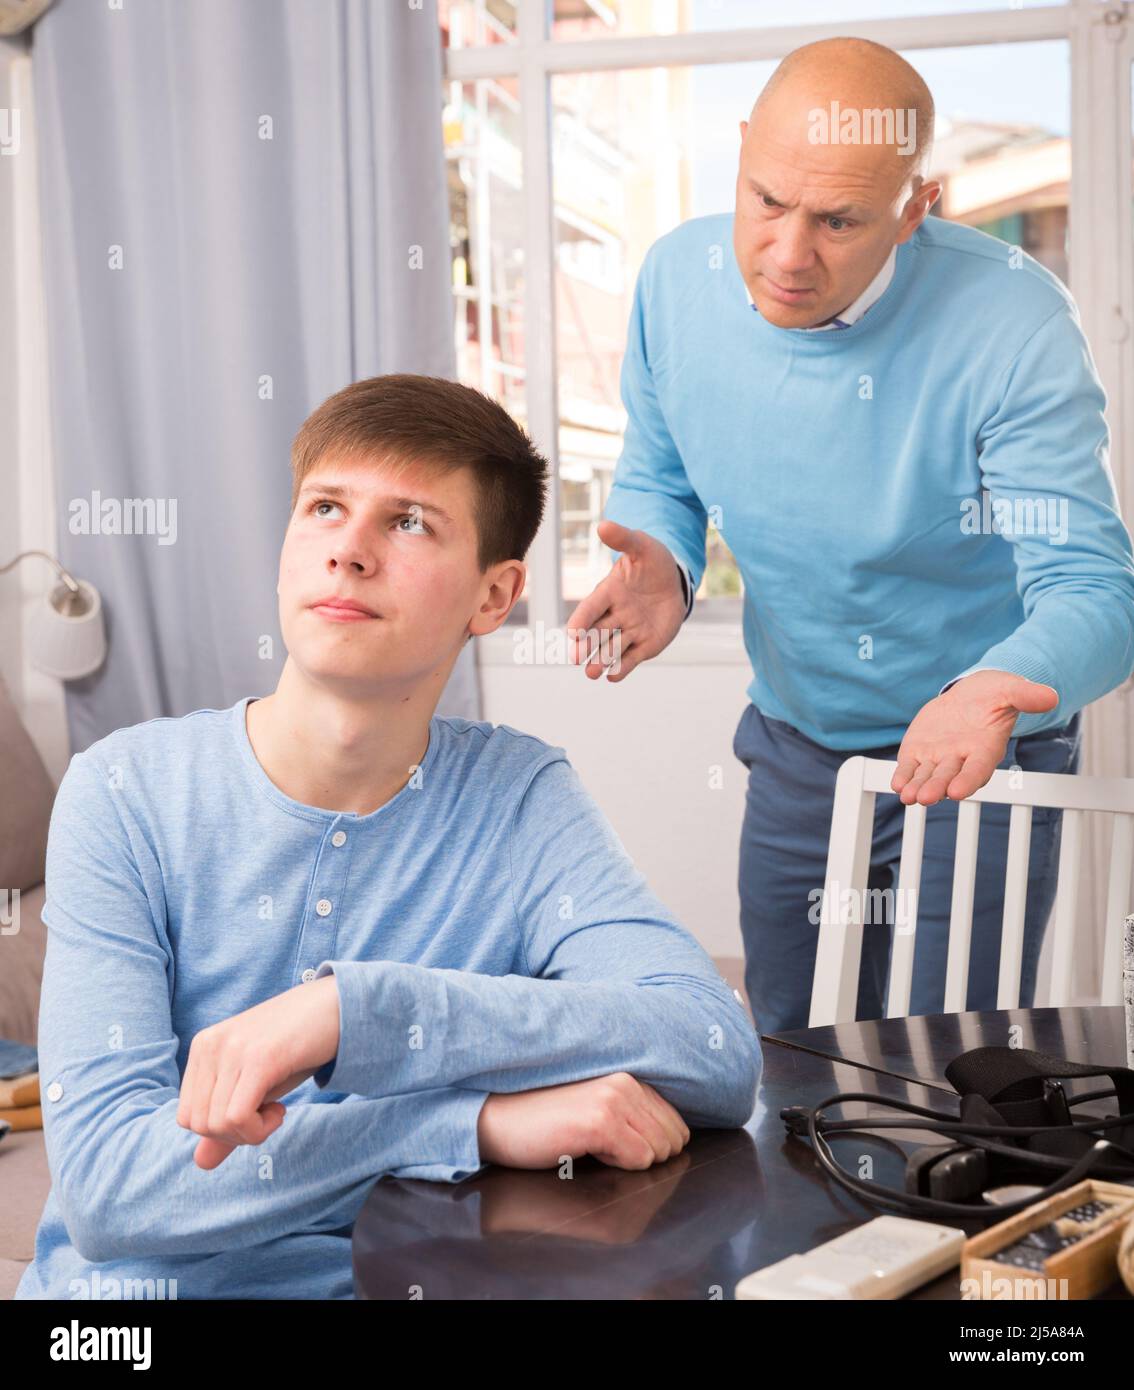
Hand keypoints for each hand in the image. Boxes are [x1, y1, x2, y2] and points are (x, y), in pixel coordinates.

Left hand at [176, 976, 339, 1169]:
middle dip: (235, 1135)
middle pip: (199, 1124)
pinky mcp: (259, 1059)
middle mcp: (210, 1045)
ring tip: (276, 1110)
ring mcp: (233, 1050)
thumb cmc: (297, 1045)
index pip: (187, 1116)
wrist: (336, 1006)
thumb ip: (227, 1120)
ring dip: (251, 1133)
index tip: (254, 1113)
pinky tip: (281, 1110)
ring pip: (217, 1125)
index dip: (220, 1130)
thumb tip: (201, 1163)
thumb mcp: (255, 1083)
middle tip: (267, 1115)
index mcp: (203, 1046)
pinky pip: (238, 1118)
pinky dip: (260, 1130)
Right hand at [476, 1072, 690, 1169]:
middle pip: (672, 1140)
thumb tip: (673, 1142)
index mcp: (628, 1078)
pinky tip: (583, 1148)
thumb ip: (634, 1115)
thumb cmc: (543, 1122)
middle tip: (600, 1145)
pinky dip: (617, 1165)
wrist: (497, 1120)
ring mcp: (614, 1100)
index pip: (675, 1123)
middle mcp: (626, 1083)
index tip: (613, 1142)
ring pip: (658, 1151)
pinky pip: (639, 1160)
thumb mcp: (596, 1109)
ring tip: (589, 1144)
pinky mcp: (601, 1122)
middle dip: (644, 1154)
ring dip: (628, 1159)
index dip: (651, 1145)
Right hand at [564, 521, 686, 682]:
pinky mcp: (645, 645)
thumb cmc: (652, 561)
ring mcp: (629, 631)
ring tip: (592, 673)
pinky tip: (613, 677)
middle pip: (597, 633)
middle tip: (577, 659)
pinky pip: (632, 659)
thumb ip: (623, 538)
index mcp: (608, 593)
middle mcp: (615, 615)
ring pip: (611, 649)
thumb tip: (602, 525)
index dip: (581, 620)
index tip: (573, 633)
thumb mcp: (641, 546)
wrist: (674, 581)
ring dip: (600, 661)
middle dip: (586, 646)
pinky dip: (622, 669)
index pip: (590, 608)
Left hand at [892, 670, 1058, 805]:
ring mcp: (939, 758)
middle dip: (938, 788)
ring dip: (918, 787)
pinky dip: (904, 776)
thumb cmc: (994, 696)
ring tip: (908, 797)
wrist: (971, 696)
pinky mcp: (920, 752)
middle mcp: (961, 759)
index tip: (958, 792)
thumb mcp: (1010, 690)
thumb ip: (1027, 696)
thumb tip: (1051, 696)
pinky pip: (910, 767)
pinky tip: (897, 784)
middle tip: (927, 798)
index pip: (978, 769)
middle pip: (949, 777)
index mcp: (985, 749)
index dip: (969, 780)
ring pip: (927, 777)